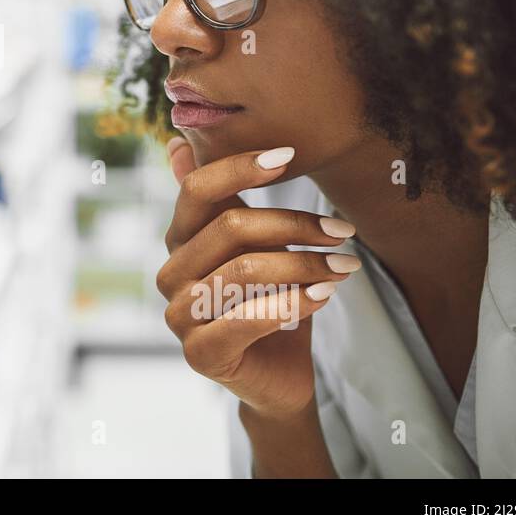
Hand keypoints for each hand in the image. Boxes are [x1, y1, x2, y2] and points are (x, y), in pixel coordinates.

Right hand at [157, 138, 359, 419]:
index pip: (197, 189)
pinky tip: (324, 295)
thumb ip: (221, 198)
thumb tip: (177, 142)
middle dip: (295, 225)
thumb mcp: (251, 243)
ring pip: (245, 270)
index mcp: (180, 239)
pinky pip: (248, 319)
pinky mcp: (199, 352)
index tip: (289, 155)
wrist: (277, 373)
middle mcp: (170, 272)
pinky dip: (293, 303)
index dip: (239, 168)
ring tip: (345, 266)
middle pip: (231, 227)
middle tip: (344, 231)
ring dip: (305, 265)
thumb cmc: (267, 299)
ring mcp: (179, 314)